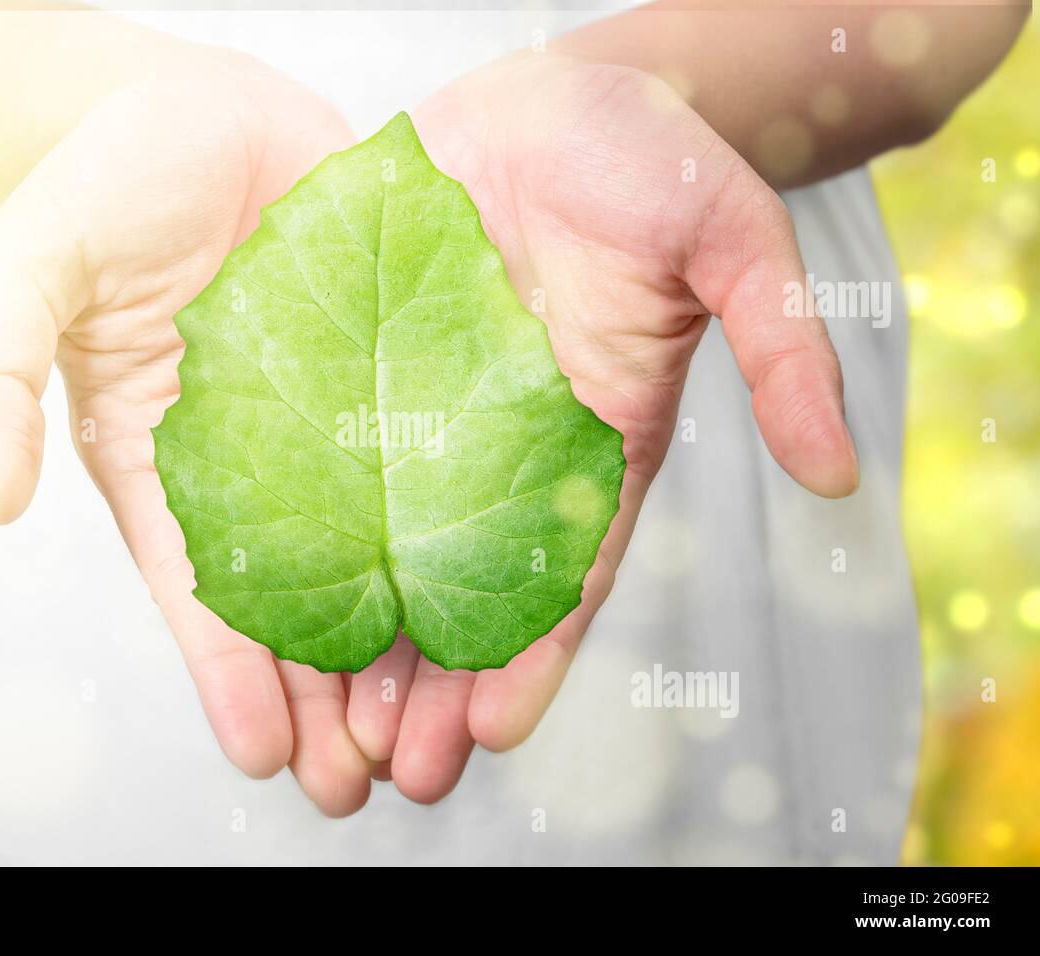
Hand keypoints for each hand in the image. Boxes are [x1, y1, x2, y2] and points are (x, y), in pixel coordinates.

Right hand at [0, 54, 383, 815]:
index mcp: (165, 457)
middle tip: (363, 781)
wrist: (194, 103)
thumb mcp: (32, 271)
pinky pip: (429, 452)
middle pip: (296, 596)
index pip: (198, 589)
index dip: (227, 673)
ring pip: (374, 548)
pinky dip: (455, 524)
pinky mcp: (391, 365)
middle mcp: (256, 456)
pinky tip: (488, 587)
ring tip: (433, 728)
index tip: (267, 754)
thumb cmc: (101, 184)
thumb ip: (0, 379)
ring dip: (400, 640)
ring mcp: (332, 416)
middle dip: (323, 692)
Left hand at [339, 54, 858, 801]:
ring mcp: (426, 412)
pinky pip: (326, 464)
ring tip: (331, 729)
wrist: (552, 98)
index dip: (532, 655)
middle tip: (395, 765)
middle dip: (435, 680)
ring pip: (387, 547)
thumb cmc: (648, 161)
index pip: (562, 573)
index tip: (492, 729)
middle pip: (465, 588)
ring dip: (362, 639)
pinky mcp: (362, 368)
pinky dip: (304, 536)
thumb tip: (839, 470)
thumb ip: (783, 348)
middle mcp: (503, 446)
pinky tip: (270, 602)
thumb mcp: (733, 240)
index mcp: (591, 441)